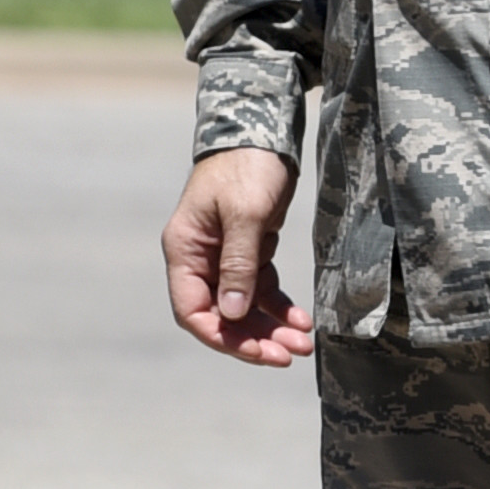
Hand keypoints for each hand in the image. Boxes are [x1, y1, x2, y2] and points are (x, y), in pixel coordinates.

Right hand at [164, 146, 317, 367]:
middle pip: (221, 316)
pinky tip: (302, 319)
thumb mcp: (245, 214)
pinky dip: (280, 309)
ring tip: (304, 342)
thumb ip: (238, 264)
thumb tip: (231, 314)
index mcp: (185, 249)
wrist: (263, 134)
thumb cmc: (247, 168)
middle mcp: (200, 259)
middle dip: (254, 338)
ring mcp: (224, 257)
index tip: (259, 352)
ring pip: (243, 309)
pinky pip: (260, 292)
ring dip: (271, 328)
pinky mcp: (249, 252)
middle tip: (291, 354)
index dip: (222, 337)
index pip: (192, 309)